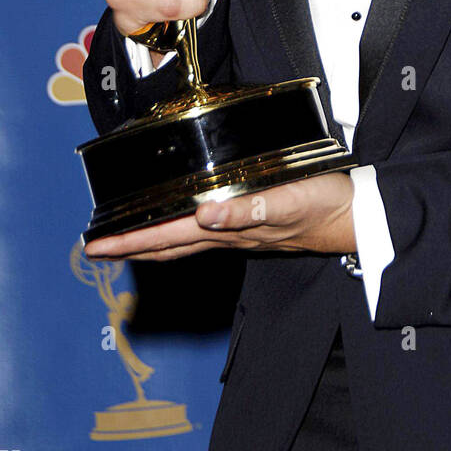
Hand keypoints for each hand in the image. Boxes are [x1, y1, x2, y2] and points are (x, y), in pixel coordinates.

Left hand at [83, 172, 355, 261]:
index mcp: (226, 229)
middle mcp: (225, 234)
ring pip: (181, 241)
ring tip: (124, 238)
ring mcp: (237, 232)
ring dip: (150, 241)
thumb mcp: (287, 203)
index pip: (166, 238)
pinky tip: (180, 222)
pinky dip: (181, 230)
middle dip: (128, 246)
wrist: (355, 217)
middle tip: (95, 248)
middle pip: (166, 245)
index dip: (129, 242)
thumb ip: (249, 210)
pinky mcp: (250, 221)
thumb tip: (204, 215)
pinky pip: (203, 231)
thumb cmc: (323, 206)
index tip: (95, 247)